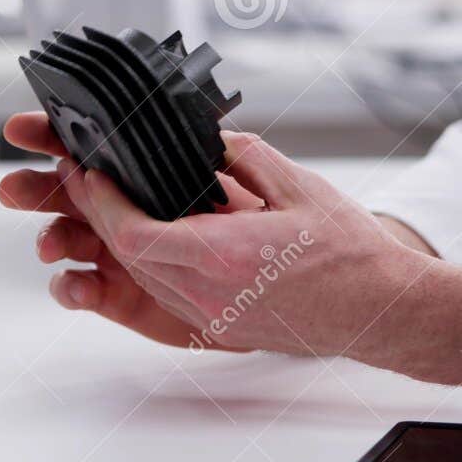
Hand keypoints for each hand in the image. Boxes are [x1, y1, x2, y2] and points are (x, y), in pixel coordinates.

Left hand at [0, 112, 461, 390]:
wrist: (381, 311)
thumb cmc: (349, 253)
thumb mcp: (297, 185)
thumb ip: (242, 155)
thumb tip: (204, 136)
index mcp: (225, 256)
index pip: (135, 235)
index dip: (101, 204)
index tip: (89, 171)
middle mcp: (210, 294)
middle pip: (126, 256)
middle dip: (95, 213)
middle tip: (81, 175)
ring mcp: (211, 315)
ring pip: (139, 277)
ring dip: (114, 239)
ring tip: (102, 199)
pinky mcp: (218, 325)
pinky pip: (162, 294)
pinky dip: (143, 263)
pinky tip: (140, 236)